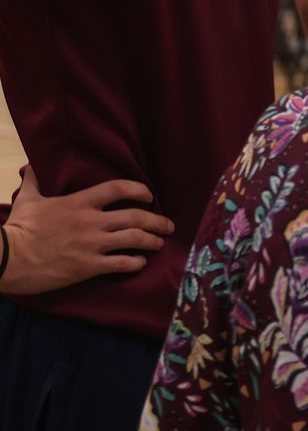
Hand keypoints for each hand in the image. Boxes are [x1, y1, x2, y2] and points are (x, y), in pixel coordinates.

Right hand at [0, 167, 165, 295]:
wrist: (5, 259)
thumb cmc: (17, 228)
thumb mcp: (28, 199)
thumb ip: (35, 180)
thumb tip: (32, 163)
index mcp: (79, 203)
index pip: (118, 189)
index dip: (140, 190)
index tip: (149, 195)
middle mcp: (90, 222)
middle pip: (136, 216)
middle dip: (158, 221)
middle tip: (168, 225)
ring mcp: (91, 245)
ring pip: (135, 240)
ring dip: (152, 241)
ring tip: (158, 243)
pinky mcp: (88, 267)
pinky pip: (122, 263)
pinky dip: (136, 263)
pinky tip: (139, 262)